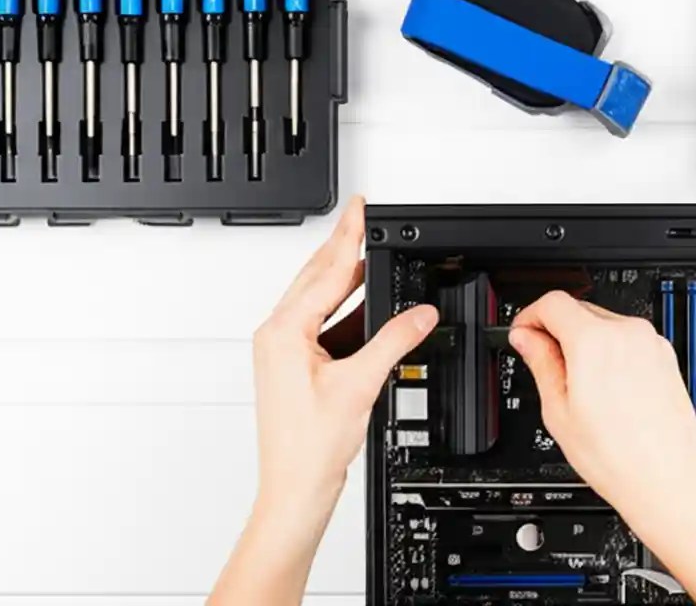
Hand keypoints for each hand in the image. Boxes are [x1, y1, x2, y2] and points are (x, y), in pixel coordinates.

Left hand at [211, 197, 438, 605]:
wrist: (294, 488)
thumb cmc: (308, 447)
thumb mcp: (359, 385)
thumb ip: (393, 341)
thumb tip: (419, 314)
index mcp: (283, 332)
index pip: (326, 272)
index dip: (348, 236)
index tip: (359, 208)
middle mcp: (276, 336)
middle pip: (316, 277)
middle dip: (342, 246)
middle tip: (361, 216)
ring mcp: (282, 350)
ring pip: (318, 299)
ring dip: (346, 278)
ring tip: (369, 253)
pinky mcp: (293, 365)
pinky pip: (321, 324)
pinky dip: (346, 311)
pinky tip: (368, 306)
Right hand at [508, 292, 695, 518]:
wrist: (669, 479)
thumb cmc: (619, 457)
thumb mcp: (559, 412)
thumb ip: (540, 364)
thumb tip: (526, 338)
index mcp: (595, 341)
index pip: (552, 302)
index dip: (529, 316)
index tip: (523, 334)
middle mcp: (627, 333)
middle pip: (578, 309)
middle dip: (556, 330)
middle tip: (543, 364)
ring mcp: (651, 343)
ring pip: (603, 324)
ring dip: (583, 342)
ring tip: (579, 388)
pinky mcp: (665, 356)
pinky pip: (627, 339)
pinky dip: (609, 353)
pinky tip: (605, 390)